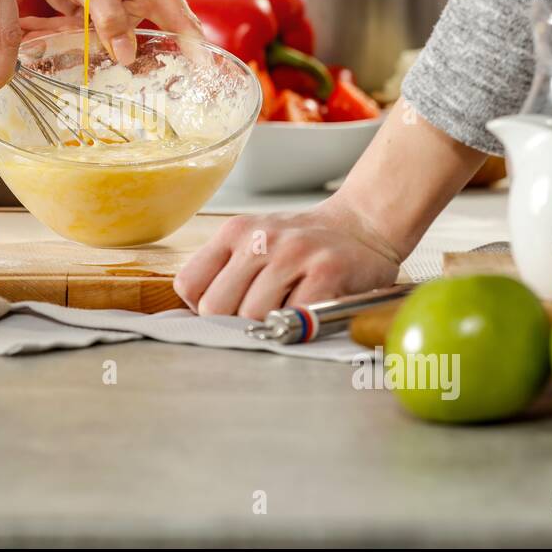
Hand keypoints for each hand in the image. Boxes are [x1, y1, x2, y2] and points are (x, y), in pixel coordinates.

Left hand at [174, 197, 403, 319]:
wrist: (361, 225)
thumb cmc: (303, 245)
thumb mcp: (254, 243)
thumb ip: (225, 272)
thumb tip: (198, 316)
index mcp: (234, 232)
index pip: (189, 284)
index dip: (202, 308)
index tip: (226, 311)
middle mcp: (259, 238)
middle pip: (216, 307)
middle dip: (234, 322)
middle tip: (260, 316)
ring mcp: (293, 253)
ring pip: (253, 316)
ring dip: (270, 324)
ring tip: (288, 309)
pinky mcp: (326, 270)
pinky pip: (295, 318)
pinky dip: (299, 326)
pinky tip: (309, 312)